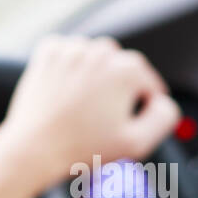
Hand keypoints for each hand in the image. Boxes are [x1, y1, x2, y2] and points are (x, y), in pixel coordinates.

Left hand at [0, 34, 180, 192]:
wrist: (33, 149)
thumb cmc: (81, 148)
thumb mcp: (137, 143)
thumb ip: (164, 118)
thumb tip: (164, 101)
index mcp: (127, 70)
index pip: (149, 82)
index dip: (142, 106)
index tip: (128, 121)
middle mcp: (101, 52)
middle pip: (122, 68)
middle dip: (118, 90)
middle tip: (103, 119)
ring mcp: (73, 49)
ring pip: (96, 59)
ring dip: (94, 77)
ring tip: (83, 108)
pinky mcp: (49, 52)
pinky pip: (70, 53)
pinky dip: (71, 68)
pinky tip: (67, 92)